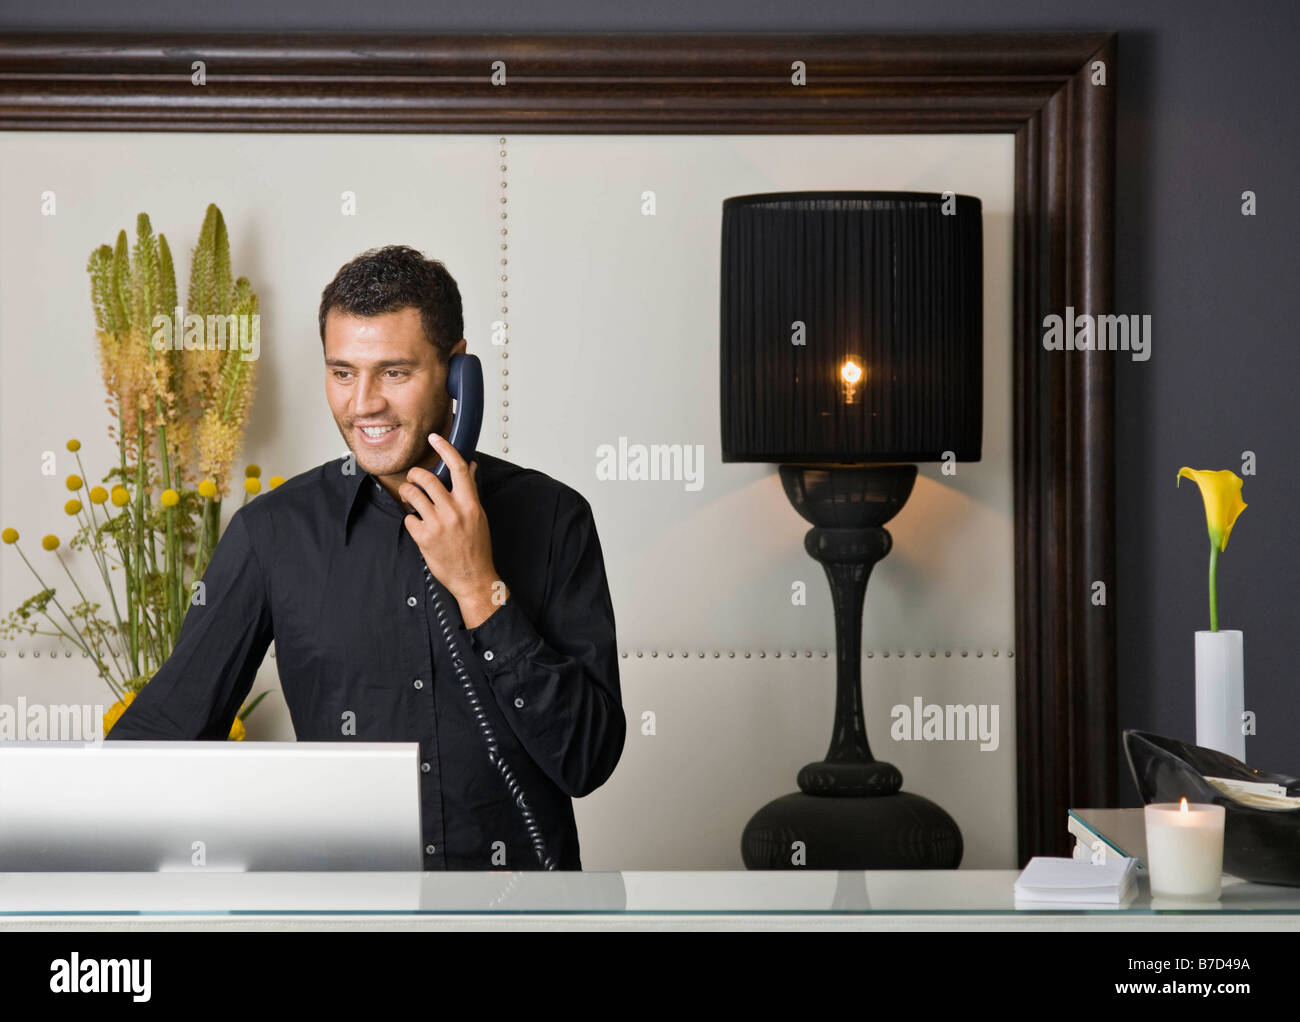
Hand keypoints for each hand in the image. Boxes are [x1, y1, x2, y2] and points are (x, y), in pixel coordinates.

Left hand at [400, 434, 506, 625]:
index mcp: (470, 504)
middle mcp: (454, 511)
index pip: (458, 467)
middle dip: (416, 474)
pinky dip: (411, 518)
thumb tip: (470, 468)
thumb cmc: (477, 548)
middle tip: (414, 479)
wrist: (473, 578)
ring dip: (408, 493)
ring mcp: (438, 525)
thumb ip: (470, 491)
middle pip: (427, 478)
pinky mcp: (424, 538)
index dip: (445, 448)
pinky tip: (418, 524)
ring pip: (413, 494)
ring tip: (411, 498)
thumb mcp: (479, 516)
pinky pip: (409, 517)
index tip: (434, 438)